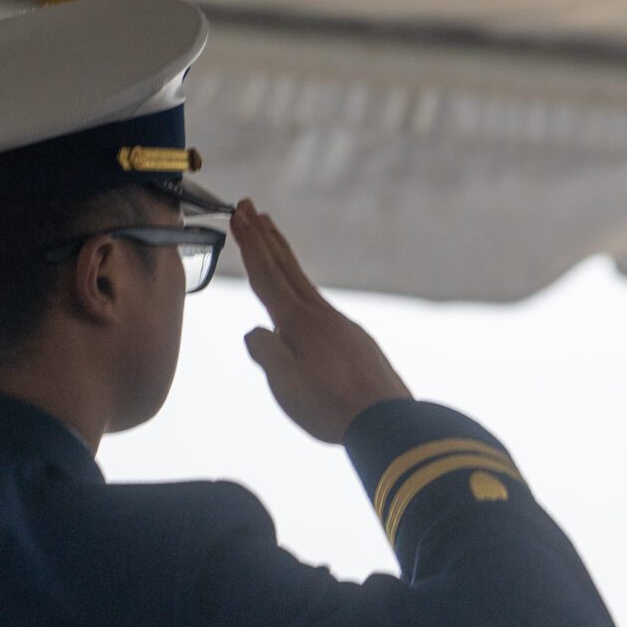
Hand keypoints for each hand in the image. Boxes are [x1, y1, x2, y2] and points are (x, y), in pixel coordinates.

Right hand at [233, 200, 411, 442]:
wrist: (388, 421)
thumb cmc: (332, 408)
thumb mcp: (287, 386)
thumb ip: (266, 353)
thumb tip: (255, 330)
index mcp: (298, 323)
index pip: (266, 275)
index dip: (249, 245)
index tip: (237, 214)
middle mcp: (320, 315)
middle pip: (287, 267)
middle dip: (264, 236)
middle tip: (248, 205)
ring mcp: (340, 325)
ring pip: (304, 281)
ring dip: (284, 255)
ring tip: (271, 233)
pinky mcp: (353, 339)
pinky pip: (318, 301)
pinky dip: (301, 283)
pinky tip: (301, 295)